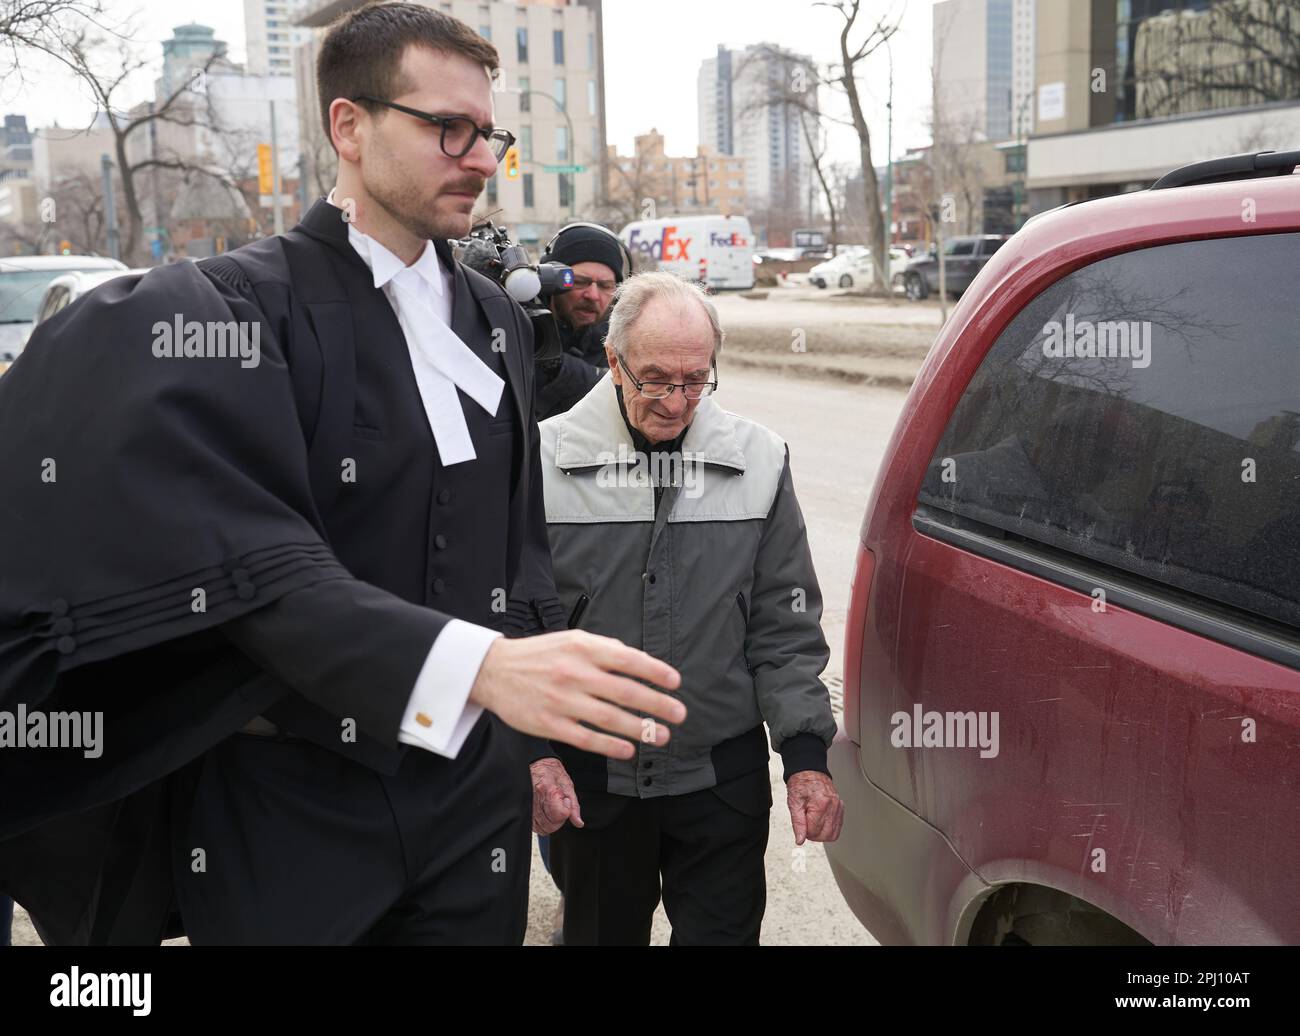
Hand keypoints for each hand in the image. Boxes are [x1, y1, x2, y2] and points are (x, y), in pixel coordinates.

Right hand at [470, 630, 684, 759]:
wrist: (494, 671)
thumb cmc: (539, 655)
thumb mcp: (570, 640)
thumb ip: (604, 648)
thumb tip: (637, 660)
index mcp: (583, 649)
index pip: (629, 659)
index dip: (656, 672)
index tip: (675, 682)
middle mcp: (575, 673)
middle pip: (626, 692)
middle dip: (658, 705)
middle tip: (679, 714)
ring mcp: (562, 700)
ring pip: (610, 718)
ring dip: (640, 729)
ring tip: (661, 736)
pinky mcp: (549, 724)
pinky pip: (586, 738)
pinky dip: (610, 746)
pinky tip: (628, 750)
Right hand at [531, 757, 582, 834]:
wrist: (536, 763)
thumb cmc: (551, 771)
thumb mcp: (567, 784)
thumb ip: (574, 806)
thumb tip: (579, 823)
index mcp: (547, 790)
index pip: (560, 814)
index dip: (566, 809)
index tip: (565, 800)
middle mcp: (535, 800)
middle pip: (551, 825)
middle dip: (559, 819)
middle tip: (559, 805)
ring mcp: (527, 806)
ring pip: (542, 829)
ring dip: (551, 822)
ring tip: (552, 807)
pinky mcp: (524, 811)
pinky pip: (535, 826)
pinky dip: (543, 823)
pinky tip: (545, 812)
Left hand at [787, 770, 843, 844]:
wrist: (809, 772)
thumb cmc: (801, 784)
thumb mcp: (794, 803)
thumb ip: (798, 824)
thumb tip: (800, 840)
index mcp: (820, 804)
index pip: (815, 831)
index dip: (805, 833)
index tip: (801, 827)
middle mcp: (832, 805)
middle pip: (826, 835)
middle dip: (814, 835)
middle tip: (807, 827)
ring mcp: (838, 806)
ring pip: (834, 833)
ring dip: (822, 833)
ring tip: (813, 824)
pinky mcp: (840, 807)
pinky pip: (838, 826)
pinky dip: (829, 828)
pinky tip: (821, 822)